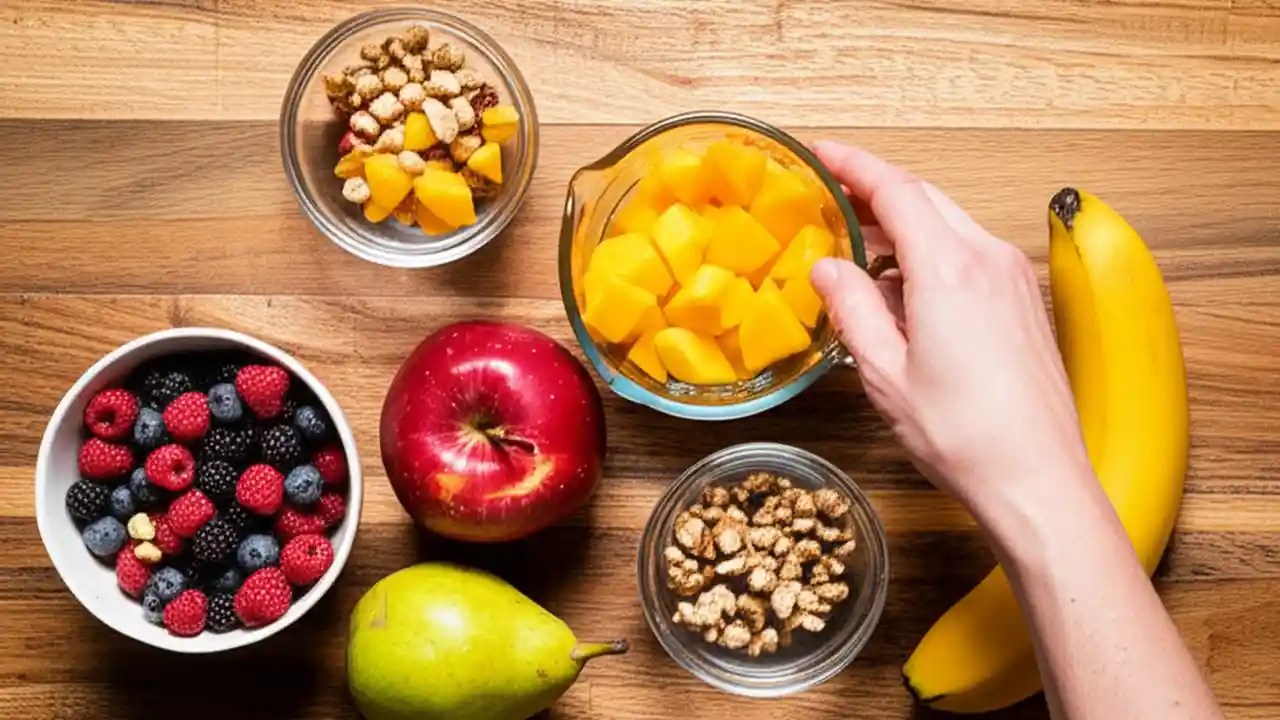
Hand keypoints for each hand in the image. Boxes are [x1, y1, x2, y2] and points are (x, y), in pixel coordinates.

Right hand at [809, 142, 1091, 516]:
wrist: (1038, 479)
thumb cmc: (965, 436)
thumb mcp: (886, 374)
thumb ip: (853, 309)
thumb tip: (828, 268)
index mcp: (950, 270)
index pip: (896, 190)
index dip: (854, 165)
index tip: (822, 153)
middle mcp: (989, 261)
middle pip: (926, 200)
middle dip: (875, 192)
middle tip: (831, 198)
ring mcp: (1014, 280)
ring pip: (949, 227)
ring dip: (903, 228)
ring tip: (858, 248)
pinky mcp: (1024, 303)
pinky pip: (970, 257)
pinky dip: (930, 256)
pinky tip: (902, 289)